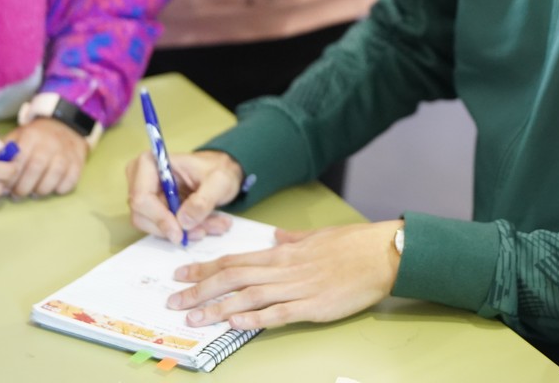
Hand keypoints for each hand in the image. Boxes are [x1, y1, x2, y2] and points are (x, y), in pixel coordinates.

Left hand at [3, 116, 88, 197]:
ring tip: (34, 194)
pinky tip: (52, 188)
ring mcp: (66, 152)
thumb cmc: (35, 137)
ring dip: (41, 190)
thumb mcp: (17, 137)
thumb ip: (3, 152)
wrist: (66, 126)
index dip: (9, 178)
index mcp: (31, 136)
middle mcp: (50, 143)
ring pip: (54, 175)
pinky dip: (61, 188)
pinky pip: (71, 180)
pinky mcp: (79, 161)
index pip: (18, 161)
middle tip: (17, 195)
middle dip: (23, 188)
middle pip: (35, 169)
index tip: (5, 188)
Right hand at [126, 150, 241, 243]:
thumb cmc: (217, 168)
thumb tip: (183, 221)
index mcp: (150, 163)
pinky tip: (205, 225)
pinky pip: (163, 229)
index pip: (142, 197)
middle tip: (203, 230)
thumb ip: (203, 200)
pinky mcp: (154, 210)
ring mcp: (146, 196)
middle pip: (144, 216)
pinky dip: (185, 231)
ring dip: (184, 232)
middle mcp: (141, 180)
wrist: (222, 172)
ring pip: (155, 226)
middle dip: (175, 227)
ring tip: (211, 226)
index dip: (159, 218)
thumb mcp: (219, 181)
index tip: (180, 232)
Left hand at [167, 220, 403, 328]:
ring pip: (248, 297)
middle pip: (233, 277)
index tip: (182, 274)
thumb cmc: (355, 243)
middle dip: (200, 289)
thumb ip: (294, 239)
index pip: (235, 259)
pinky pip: (277, 314)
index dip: (205, 268)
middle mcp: (285, 269)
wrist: (384, 254)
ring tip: (193, 318)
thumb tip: (277, 235)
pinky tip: (234, 324)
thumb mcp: (319, 234)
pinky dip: (253, 319)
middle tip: (174, 300)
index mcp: (284, 252)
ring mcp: (298, 288)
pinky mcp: (313, 307)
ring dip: (217, 308)